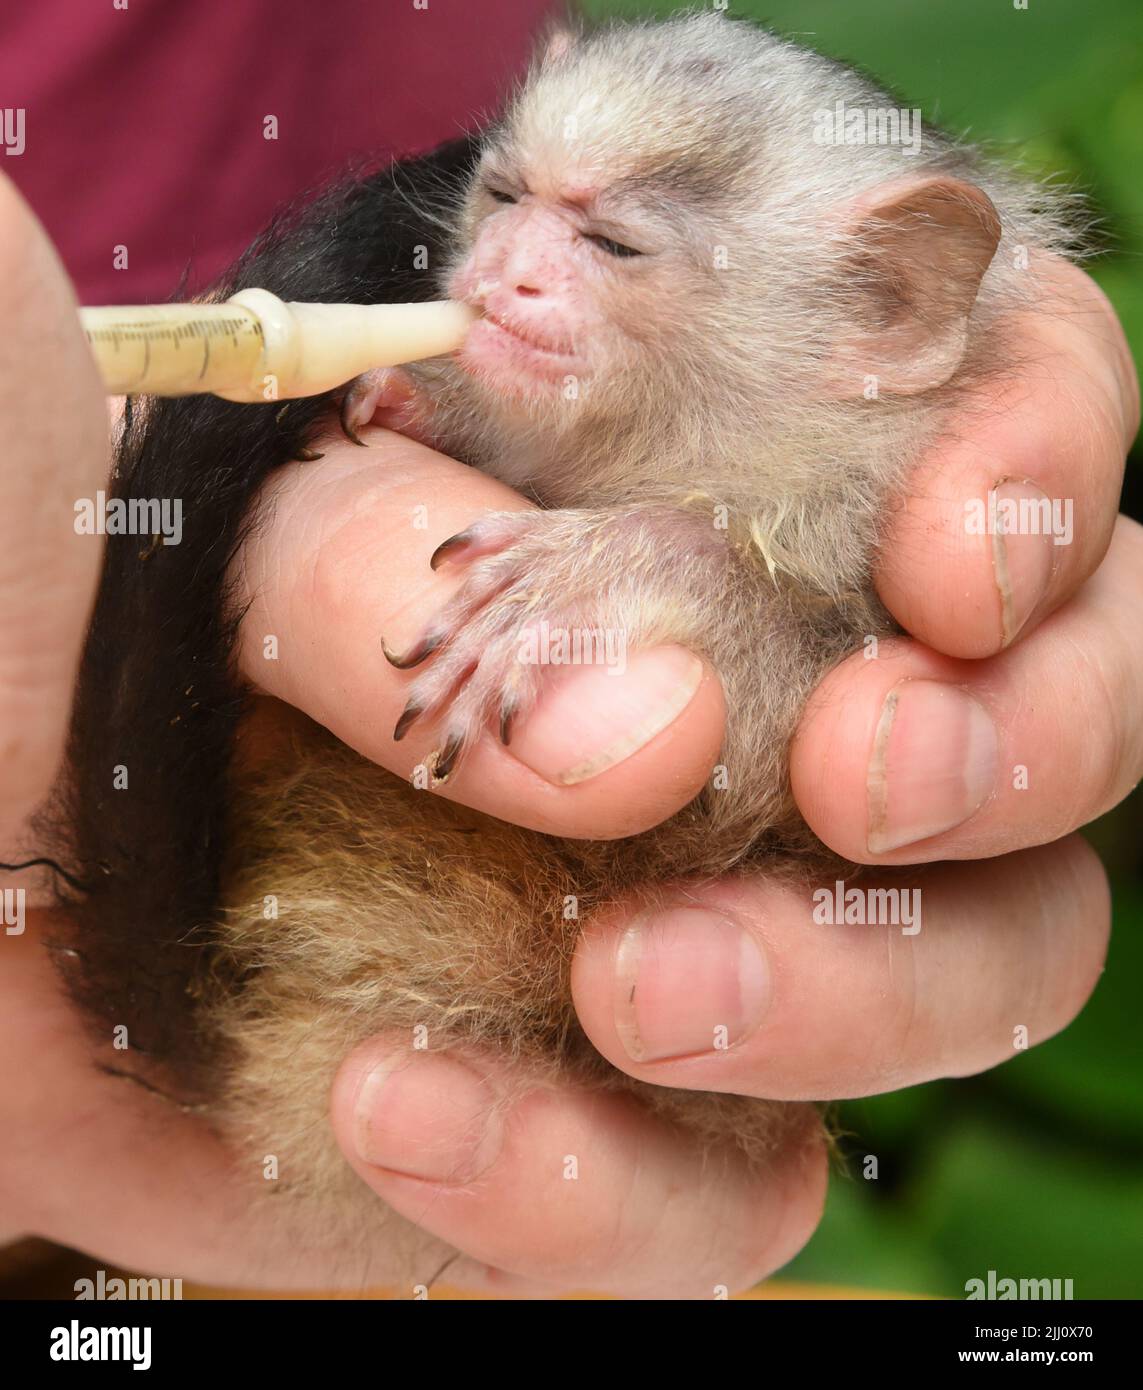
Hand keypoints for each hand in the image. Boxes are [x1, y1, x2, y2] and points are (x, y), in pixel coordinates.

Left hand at [224, 256, 1134, 1295]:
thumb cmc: (53, 579)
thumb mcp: (210, 485)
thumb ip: (400, 551)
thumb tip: (662, 733)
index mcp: (701, 466)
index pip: (994, 409)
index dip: (1038, 470)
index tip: (946, 565)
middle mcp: (756, 684)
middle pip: (1055, 718)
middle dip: (1016, 749)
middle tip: (858, 777)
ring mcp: (712, 902)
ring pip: (969, 973)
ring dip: (860, 995)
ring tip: (633, 981)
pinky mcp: (613, 1110)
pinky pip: (723, 1194)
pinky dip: (603, 1185)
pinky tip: (411, 1102)